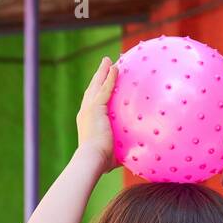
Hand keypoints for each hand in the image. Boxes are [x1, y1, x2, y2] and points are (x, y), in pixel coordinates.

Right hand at [76, 56, 117, 172]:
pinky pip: (104, 89)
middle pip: (92, 88)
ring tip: (109, 60)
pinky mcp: (94, 108)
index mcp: (87, 121)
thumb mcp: (112, 154)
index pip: (93, 101)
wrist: (92, 159)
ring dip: (103, 71)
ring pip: (96, 85)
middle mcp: (85, 112)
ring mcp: (89, 108)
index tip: (103, 83)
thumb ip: (122, 151)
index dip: (98, 91)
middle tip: (105, 64)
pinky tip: (116, 68)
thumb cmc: (101, 162)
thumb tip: (138, 157)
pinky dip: (109, 78)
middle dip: (99, 76)